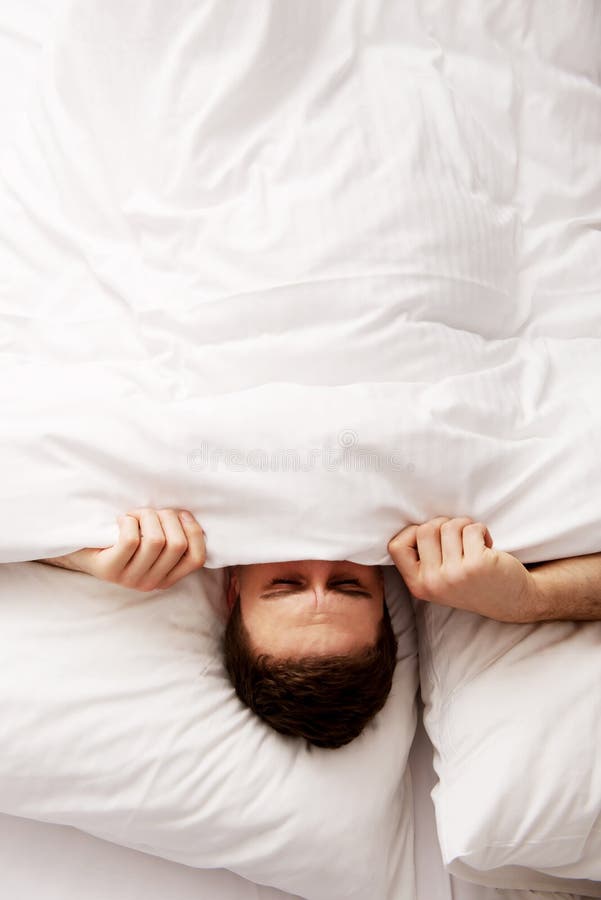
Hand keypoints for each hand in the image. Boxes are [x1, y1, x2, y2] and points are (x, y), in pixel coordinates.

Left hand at [42, 508, 206, 591]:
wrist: (80, 549)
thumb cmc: (120, 537)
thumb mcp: (150, 541)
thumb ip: (171, 535)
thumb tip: (187, 516)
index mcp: (166, 576)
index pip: (196, 559)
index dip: (194, 531)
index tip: (181, 514)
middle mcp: (150, 582)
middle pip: (177, 544)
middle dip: (168, 517)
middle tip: (152, 512)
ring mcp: (129, 579)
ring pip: (156, 540)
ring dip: (147, 516)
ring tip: (135, 515)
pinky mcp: (109, 571)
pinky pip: (130, 540)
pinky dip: (129, 522)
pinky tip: (121, 520)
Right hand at [388, 516, 538, 623]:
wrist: (511, 599)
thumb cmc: (471, 581)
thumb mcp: (437, 579)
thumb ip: (422, 558)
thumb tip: (411, 520)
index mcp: (417, 585)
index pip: (396, 546)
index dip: (413, 533)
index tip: (433, 539)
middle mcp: (432, 582)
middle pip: (425, 529)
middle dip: (443, 525)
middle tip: (458, 539)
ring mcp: (454, 574)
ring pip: (449, 526)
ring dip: (464, 526)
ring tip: (473, 543)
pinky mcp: (477, 564)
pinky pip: (472, 528)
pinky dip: (482, 530)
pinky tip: (487, 545)